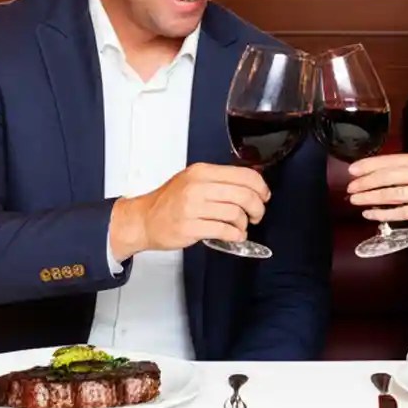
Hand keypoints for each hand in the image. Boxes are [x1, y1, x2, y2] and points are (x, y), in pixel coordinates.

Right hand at [110, 163, 269, 259]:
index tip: (264, 195)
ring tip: (241, 227)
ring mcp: (192, 208)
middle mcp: (197, 187)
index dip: (260, 187)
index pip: (244, 175)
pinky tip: (234, 235)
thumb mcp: (193, 180)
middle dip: (257, 207)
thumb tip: (251, 185)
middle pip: (243, 195)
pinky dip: (235, 235)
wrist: (143, 219)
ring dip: (244, 224)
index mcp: (201, 172)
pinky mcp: (190, 228)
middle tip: (257, 214)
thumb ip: (219, 180)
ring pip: (236, 214)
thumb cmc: (169, 202)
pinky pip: (224, 231)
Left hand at [347, 151, 407, 239]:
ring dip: (369, 197)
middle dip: (365, 182)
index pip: (391, 160)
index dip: (369, 166)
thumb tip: (375, 174)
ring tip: (355, 200)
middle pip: (388, 176)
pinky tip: (370, 214)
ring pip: (391, 194)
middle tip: (350, 188)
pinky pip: (399, 212)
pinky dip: (381, 213)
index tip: (352, 170)